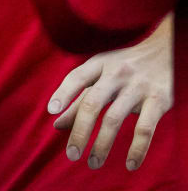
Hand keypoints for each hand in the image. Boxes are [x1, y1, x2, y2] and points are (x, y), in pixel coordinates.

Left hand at [48, 15, 173, 171]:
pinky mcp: (158, 100)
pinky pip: (145, 128)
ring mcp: (138, 87)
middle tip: (71, 154)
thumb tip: (56, 125)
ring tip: (92, 163)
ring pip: (114, 119)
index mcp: (99, 64)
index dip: (63, 94)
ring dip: (102, 145)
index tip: (51, 112)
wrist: (165, 51)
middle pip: (92, 102)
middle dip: (80, 131)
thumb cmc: (124, 66)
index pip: (77, 78)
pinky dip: (137, 149)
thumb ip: (79, 98)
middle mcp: (116, 74)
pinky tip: (130, 165)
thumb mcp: (100, 74)